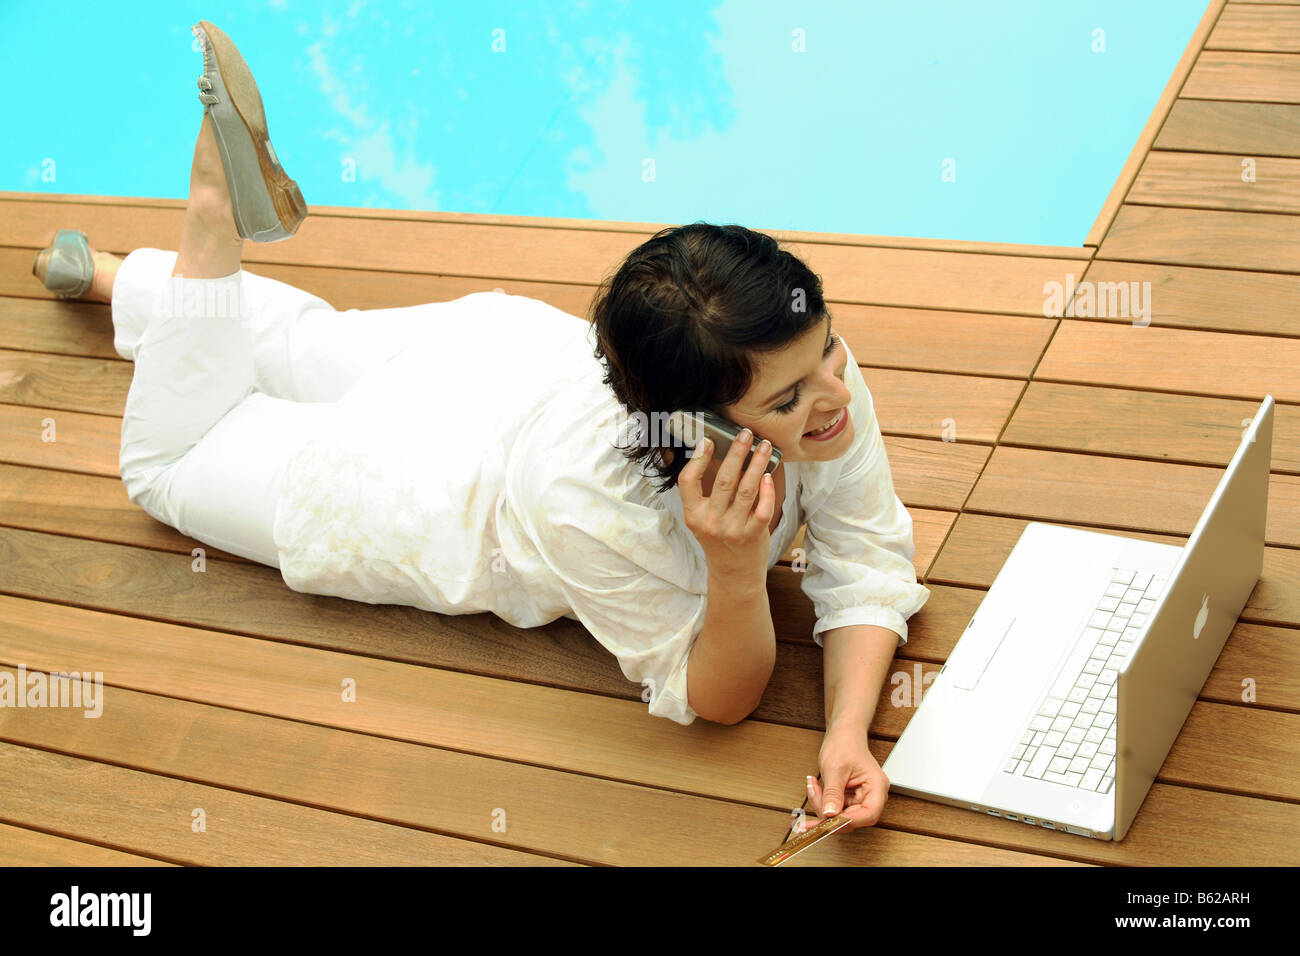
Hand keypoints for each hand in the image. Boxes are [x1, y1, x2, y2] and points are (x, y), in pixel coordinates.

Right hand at [677, 428, 774, 576]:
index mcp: (693, 515)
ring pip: (746, 490)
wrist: (734, 574)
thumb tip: (721, 456)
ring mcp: (733, 529)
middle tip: (746, 434)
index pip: (688, 482)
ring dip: (757, 464)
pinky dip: (767, 491)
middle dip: (737, 453)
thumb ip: (706, 495)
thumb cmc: (719, 541)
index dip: (697, 459)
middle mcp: (711, 522)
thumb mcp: (702, 520)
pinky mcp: (753, 535)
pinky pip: (763, 508)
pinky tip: (768, 476)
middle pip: (724, 480)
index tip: (708, 441)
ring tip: (765, 447)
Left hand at [798, 724, 888, 834]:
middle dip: (829, 811)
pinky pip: (835, 808)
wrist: (843, 734)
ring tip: (813, 786)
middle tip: (813, 796)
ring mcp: (861, 798)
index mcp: (877, 787)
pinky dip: (822, 801)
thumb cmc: (844, 744)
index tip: (828, 819)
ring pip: (840, 816)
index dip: (848, 821)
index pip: (869, 814)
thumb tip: (829, 814)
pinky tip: (815, 787)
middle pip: (853, 819)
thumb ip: (833, 793)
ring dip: (822, 805)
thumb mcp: (835, 768)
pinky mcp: (850, 799)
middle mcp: (872, 796)